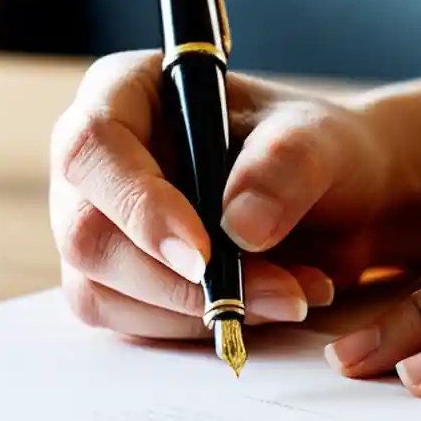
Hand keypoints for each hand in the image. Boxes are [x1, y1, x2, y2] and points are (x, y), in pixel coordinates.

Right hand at [50, 50, 396, 338]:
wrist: (336, 200)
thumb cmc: (313, 149)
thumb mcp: (319, 139)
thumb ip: (285, 166)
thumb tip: (238, 227)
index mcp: (125, 92)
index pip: (92, 145)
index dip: (138, 204)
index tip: (204, 254)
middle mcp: (96, 161)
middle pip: (85, 233)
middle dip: (174, 280)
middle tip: (273, 292)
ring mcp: (97, 224)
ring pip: (98, 289)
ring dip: (193, 311)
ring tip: (288, 295)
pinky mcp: (114, 280)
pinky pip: (128, 322)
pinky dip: (195, 327)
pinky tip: (260, 306)